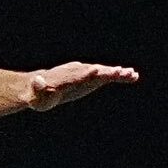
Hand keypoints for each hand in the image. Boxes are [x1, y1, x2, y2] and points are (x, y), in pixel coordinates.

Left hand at [23, 62, 139, 111]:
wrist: (39, 86)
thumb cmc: (36, 96)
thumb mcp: (34, 97)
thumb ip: (37, 89)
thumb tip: (38, 80)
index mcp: (63, 79)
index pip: (75, 75)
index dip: (85, 73)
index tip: (96, 71)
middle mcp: (75, 73)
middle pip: (92, 72)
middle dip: (104, 72)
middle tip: (120, 72)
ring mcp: (84, 74)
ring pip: (102, 72)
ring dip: (115, 73)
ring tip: (131, 74)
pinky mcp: (91, 78)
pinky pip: (106, 76)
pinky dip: (118, 76)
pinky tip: (133, 76)